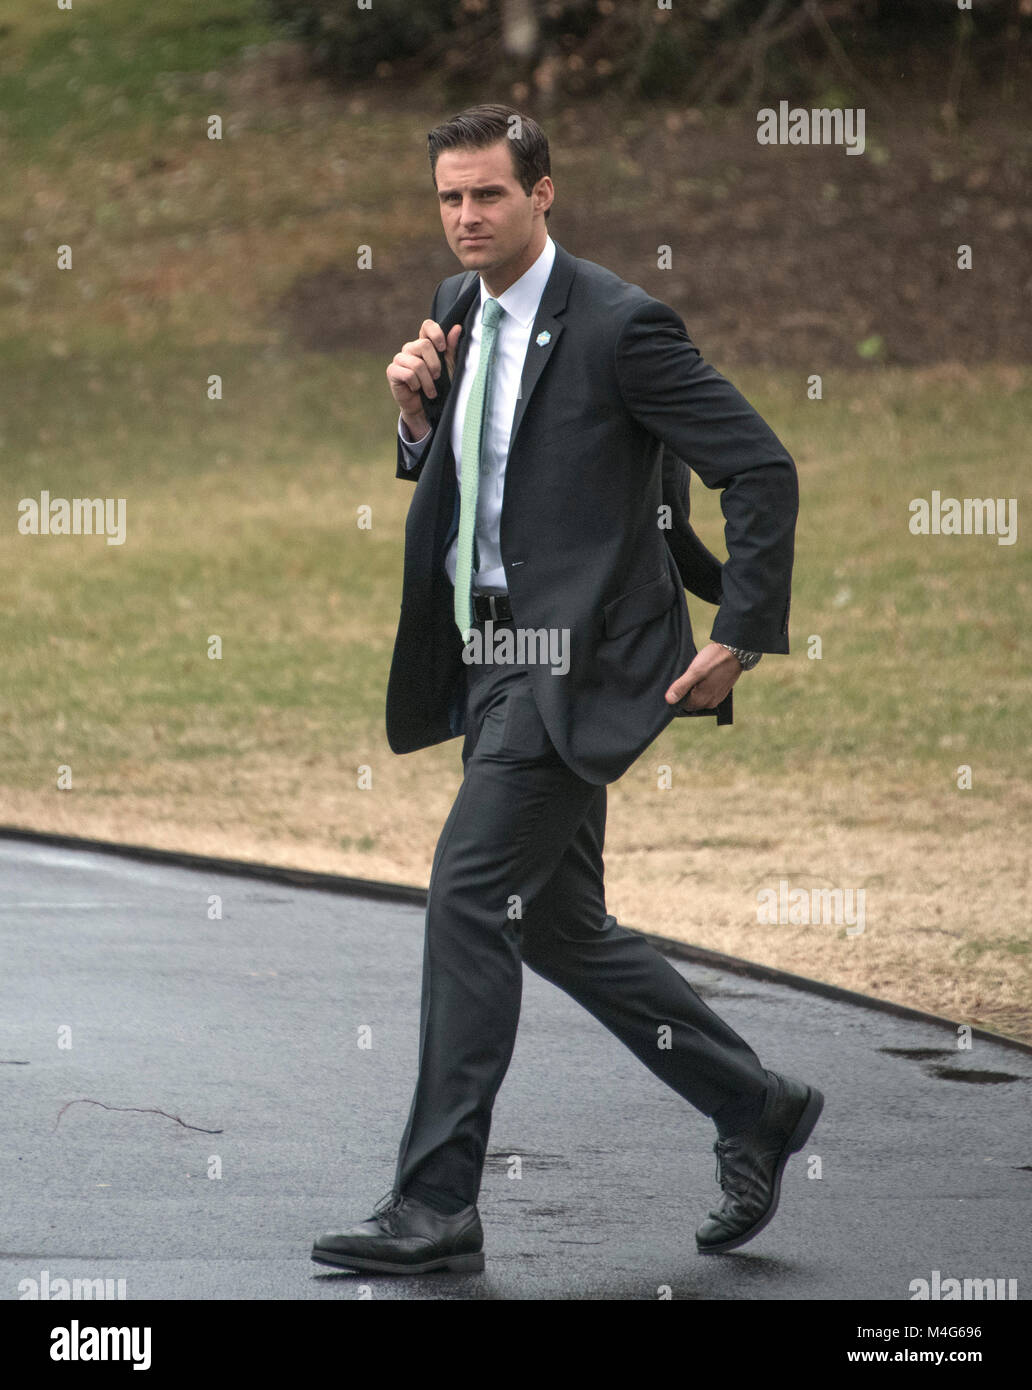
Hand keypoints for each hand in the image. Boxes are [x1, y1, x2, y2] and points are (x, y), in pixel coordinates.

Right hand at [386, 319, 462, 435]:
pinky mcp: (392, 371)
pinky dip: (416, 385)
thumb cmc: (438, 386)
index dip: (436, 333)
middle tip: (438, 378)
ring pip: (417, 363)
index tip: (443, 348)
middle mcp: (410, 348)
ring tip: (431, 391)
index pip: (427, 326)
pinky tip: (416, 390)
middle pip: (424, 345)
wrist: (426, 409)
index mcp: (424, 343)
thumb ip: (451, 348)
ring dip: (427, 381)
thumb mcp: (449, 367)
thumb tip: (457, 328)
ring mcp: (399, 358)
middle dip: (435, 364)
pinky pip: (408, 374)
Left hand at [665, 642, 742, 710]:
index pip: (682, 705)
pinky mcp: (721, 692)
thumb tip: (669, 700)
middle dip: (686, 692)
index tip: (679, 680)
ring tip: (695, 674)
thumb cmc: (715, 660)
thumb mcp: (695, 671)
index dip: (677, 694)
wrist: (735, 651)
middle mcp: (710, 703)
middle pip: (690, 703)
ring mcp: (717, 698)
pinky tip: (703, 676)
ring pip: (698, 698)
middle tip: (687, 675)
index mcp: (702, 700)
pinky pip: (706, 694)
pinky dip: (702, 687)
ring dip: (694, 689)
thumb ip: (682, 686)